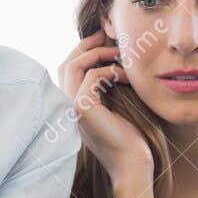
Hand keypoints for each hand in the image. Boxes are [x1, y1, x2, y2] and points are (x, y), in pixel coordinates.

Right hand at [59, 31, 152, 181]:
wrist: (132, 163)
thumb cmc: (128, 137)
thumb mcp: (115, 105)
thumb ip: (107, 85)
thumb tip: (113, 59)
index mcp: (70, 103)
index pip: (68, 68)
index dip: (83, 50)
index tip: (104, 40)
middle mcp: (65, 105)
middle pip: (67, 62)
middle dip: (86, 45)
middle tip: (107, 34)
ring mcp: (71, 107)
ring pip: (75, 65)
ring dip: (98, 53)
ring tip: (118, 52)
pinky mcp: (83, 108)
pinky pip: (93, 76)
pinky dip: (110, 70)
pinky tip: (125, 75)